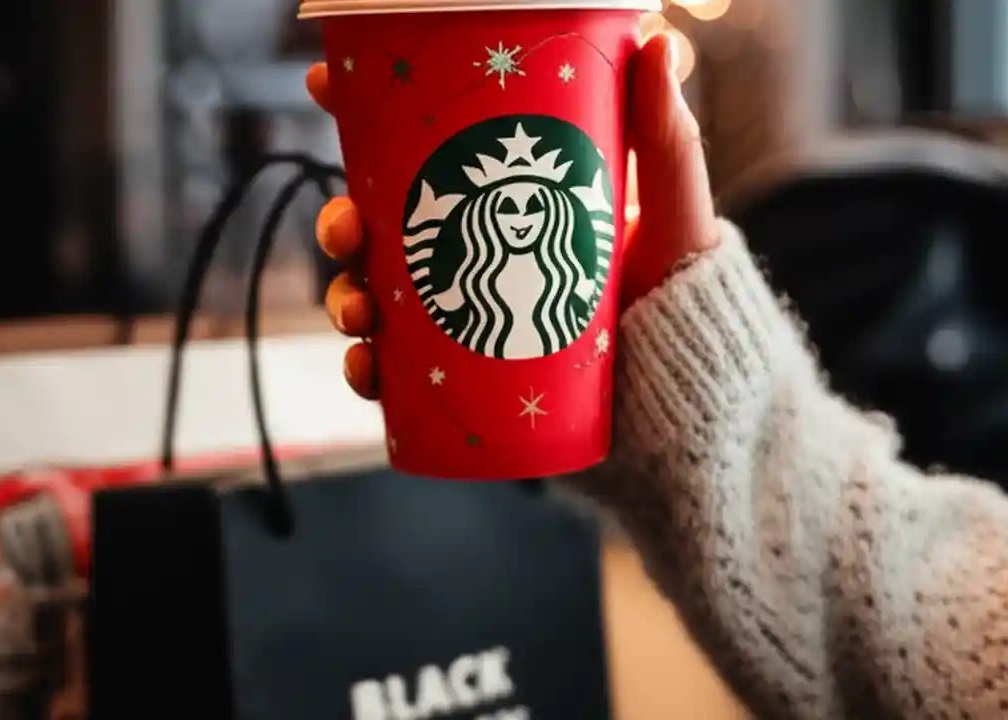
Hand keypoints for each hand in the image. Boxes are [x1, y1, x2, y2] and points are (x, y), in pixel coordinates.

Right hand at [310, 33, 720, 399]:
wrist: (684, 393)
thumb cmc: (679, 294)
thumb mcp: (671, 209)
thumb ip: (665, 137)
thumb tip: (660, 42)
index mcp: (502, 203)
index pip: (419, 153)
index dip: (361, 119)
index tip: (323, 90)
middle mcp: (474, 256)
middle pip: (379, 229)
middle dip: (340, 222)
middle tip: (348, 228)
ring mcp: (464, 316)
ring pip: (375, 297)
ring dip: (343, 296)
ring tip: (358, 311)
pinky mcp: (463, 375)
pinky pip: (396, 374)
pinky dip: (368, 372)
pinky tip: (369, 370)